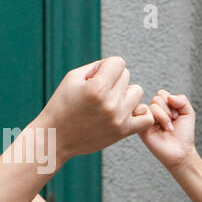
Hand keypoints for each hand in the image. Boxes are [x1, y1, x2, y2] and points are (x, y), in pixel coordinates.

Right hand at [36, 56, 154, 162]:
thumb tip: (115, 66)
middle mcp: (109, 103)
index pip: (118, 62)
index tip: (96, 77)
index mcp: (96, 88)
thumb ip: (96, 66)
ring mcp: (118, 118)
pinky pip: (146, 117)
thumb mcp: (72, 79)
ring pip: (137, 92)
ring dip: (125, 94)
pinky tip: (126, 112)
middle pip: (126, 76)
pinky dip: (139, 113)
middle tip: (98, 92)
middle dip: (113, 80)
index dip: (107, 67)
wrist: (55, 138)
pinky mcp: (123, 132)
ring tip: (110, 102)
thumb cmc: (61, 106)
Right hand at [139, 89, 196, 169]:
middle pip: (157, 98)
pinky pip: (143, 113)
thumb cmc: (184, 134)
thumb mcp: (188, 112)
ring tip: (168, 128)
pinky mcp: (141, 128)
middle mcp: (152, 112)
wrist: (181, 151)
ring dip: (164, 117)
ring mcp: (146, 120)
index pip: (161, 93)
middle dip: (168, 110)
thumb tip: (169, 96)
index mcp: (161, 107)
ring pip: (153, 105)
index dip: (171, 102)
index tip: (177, 116)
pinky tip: (160, 128)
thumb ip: (182, 99)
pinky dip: (155, 118)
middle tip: (172, 122)